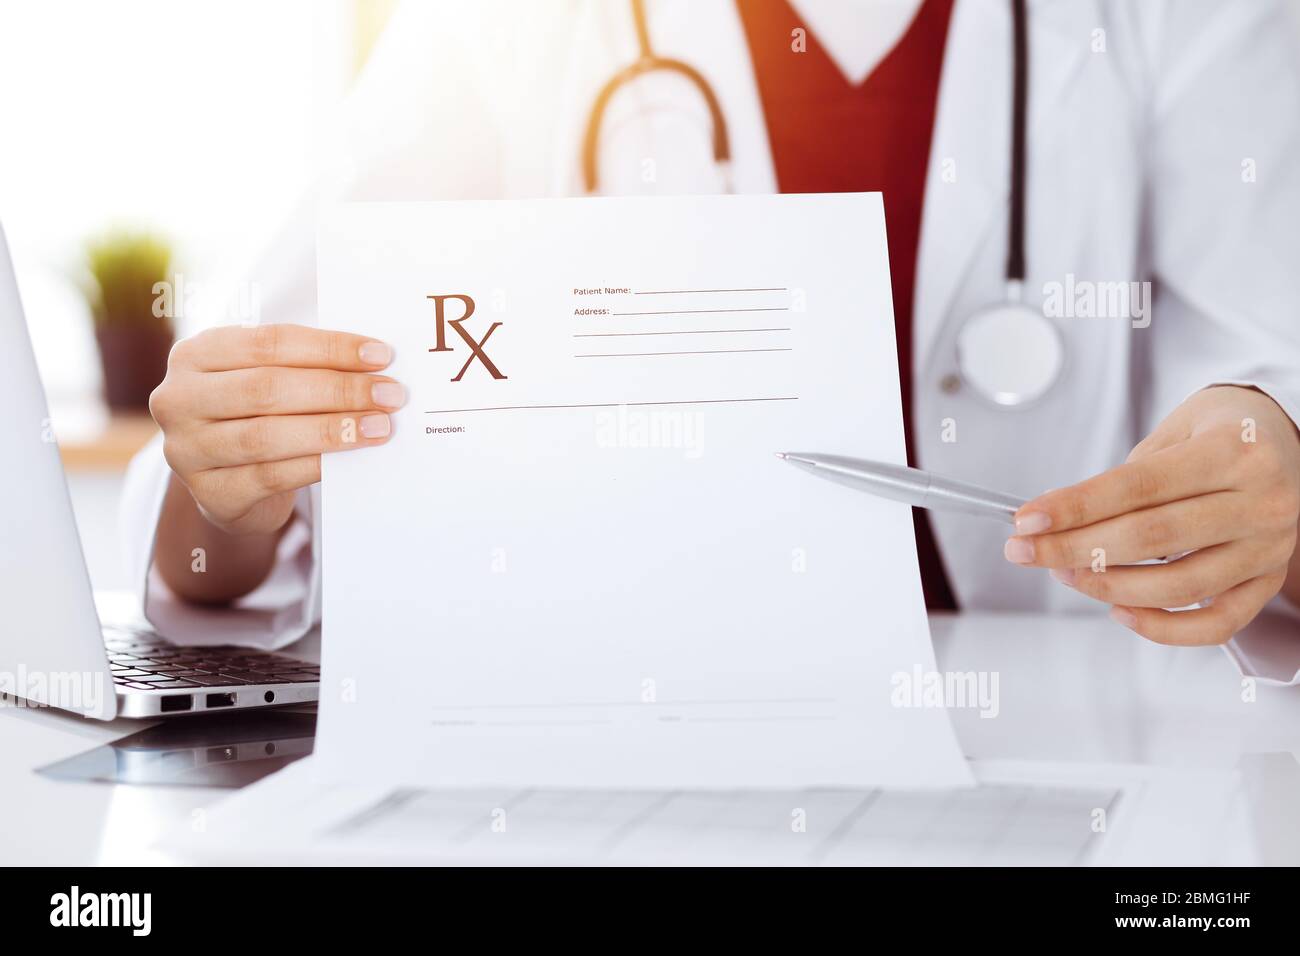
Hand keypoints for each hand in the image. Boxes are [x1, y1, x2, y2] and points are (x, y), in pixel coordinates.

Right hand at [149, 324, 404, 536]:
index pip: (269, 343)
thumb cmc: (256, 417)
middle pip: (268, 388)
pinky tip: (351, 456)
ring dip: (332, 429)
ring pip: (267, 434)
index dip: (329, 348)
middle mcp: (179, 399)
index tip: (380, 355)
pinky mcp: (210, 493)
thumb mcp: (264, 379)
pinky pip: (271, 475)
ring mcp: (187, 449)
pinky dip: (316, 463)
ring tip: (379, 426)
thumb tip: (373, 364)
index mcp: (195, 354)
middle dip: (337, 389)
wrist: (230, 484)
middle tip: (389, 394)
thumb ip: (304, 366)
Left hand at [1004, 386, 1299, 644]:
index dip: (1076, 506)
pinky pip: (1215, 623)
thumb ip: (1125, 478)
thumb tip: (1056, 521)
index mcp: (1232, 453)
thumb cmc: (1220, 433)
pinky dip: (1162, 627)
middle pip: (1150, 538)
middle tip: (1026, 550)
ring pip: (1178, 586)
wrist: (1287, 443)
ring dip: (1108, 586)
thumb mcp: (1175, 430)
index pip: (1137, 487)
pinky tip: (1119, 610)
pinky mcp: (1267, 581)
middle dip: (1074, 548)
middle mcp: (1259, 503)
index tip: (1027, 519)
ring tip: (1065, 572)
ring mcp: (1268, 548)